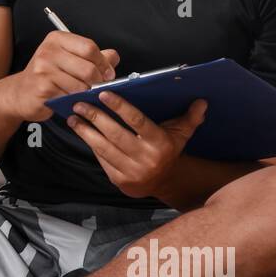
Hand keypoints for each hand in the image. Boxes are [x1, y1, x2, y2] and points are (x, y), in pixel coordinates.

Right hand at [2, 32, 119, 121]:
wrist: (20, 93)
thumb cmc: (47, 76)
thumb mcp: (69, 60)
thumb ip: (93, 57)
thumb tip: (113, 56)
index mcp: (57, 39)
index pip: (89, 47)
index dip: (103, 63)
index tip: (108, 73)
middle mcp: (48, 51)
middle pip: (88, 68)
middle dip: (98, 82)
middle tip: (98, 87)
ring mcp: (44, 69)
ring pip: (81, 85)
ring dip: (87, 93)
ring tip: (83, 94)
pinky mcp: (43, 88)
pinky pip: (71, 97)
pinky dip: (76, 101)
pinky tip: (72, 100)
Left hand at [66, 91, 207, 198]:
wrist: (164, 181)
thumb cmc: (169, 150)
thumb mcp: (181, 134)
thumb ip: (190, 117)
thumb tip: (201, 101)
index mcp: (159, 143)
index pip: (137, 121)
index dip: (120, 107)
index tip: (104, 94)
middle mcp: (145, 158)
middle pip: (115, 134)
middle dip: (95, 117)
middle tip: (79, 104)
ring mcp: (131, 171)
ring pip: (103, 148)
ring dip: (85, 131)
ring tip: (73, 117)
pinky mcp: (119, 180)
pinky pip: (101, 159)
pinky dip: (90, 145)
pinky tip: (82, 132)